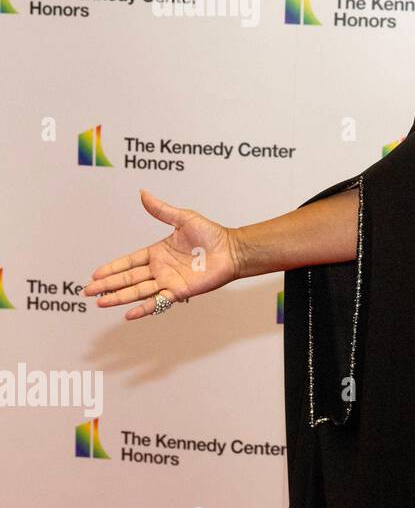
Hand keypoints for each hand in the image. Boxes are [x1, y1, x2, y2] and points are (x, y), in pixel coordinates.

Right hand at [82, 189, 241, 320]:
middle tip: (88, 291)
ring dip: (119, 297)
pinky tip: (128, 314)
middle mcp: (160, 268)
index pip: (129, 261)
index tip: (95, 274)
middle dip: (108, 284)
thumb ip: (161, 210)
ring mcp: (169, 281)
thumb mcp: (183, 218)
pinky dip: (144, 308)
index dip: (112, 268)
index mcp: (157, 252)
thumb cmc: (212, 234)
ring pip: (138, 291)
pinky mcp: (180, 291)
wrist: (232, 250)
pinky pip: (158, 301)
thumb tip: (143, 193)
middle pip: (128, 278)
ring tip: (100, 301)